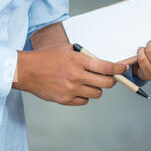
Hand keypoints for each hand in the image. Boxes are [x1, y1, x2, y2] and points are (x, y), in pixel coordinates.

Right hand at [13, 45, 127, 105]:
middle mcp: (77, 76)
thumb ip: (83, 54)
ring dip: (96, 88)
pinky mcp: (65, 100)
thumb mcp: (66, 49)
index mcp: (79, 61)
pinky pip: (84, 101)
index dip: (118, 69)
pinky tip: (77, 89)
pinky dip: (84, 96)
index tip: (123, 69)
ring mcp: (72, 89)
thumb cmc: (45, 58)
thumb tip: (100, 61)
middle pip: (107, 83)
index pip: (107, 67)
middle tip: (108, 78)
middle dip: (111, 80)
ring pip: (97, 94)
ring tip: (88, 83)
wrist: (26, 71)